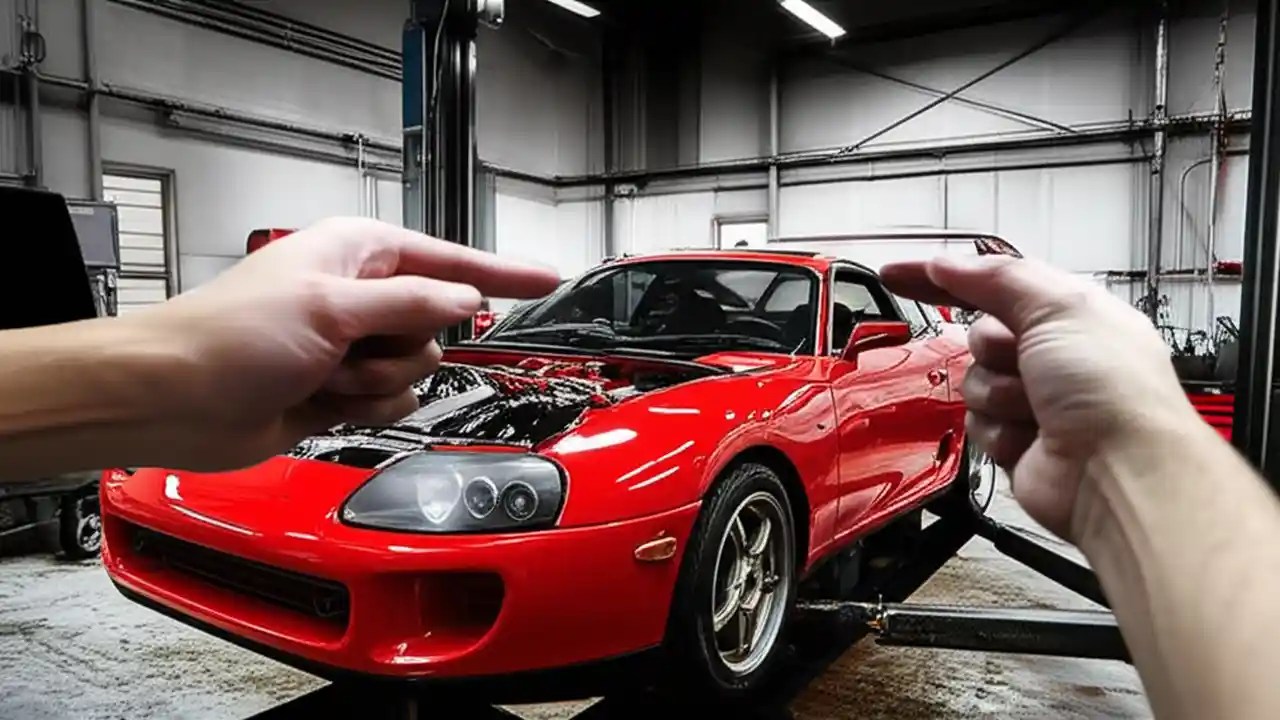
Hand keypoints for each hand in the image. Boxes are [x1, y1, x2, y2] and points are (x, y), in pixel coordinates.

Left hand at [132, 217, 559, 470]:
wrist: (176, 402)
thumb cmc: (230, 338)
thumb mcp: (332, 307)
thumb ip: (411, 302)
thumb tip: (465, 296)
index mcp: (358, 253)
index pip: (449, 260)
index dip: (501, 273)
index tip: (546, 279)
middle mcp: (360, 296)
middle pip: (436, 325)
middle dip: (399, 348)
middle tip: (347, 347)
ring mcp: (351, 346)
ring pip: (418, 369)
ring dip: (373, 383)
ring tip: (321, 376)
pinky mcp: (341, 389)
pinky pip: (392, 402)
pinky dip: (362, 408)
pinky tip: (319, 400)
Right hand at [881, 255, 1200, 539]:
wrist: (1117, 475)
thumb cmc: (1114, 391)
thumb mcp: (1058, 307)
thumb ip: (998, 278)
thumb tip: (948, 264)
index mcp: (1072, 313)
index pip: (994, 282)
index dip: (943, 279)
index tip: (897, 274)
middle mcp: (1054, 355)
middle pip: (979, 336)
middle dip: (993, 350)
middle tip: (1025, 362)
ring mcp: (1036, 400)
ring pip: (974, 382)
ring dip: (998, 395)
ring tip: (1037, 409)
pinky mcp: (1018, 441)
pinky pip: (976, 424)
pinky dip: (998, 430)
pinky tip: (1032, 438)